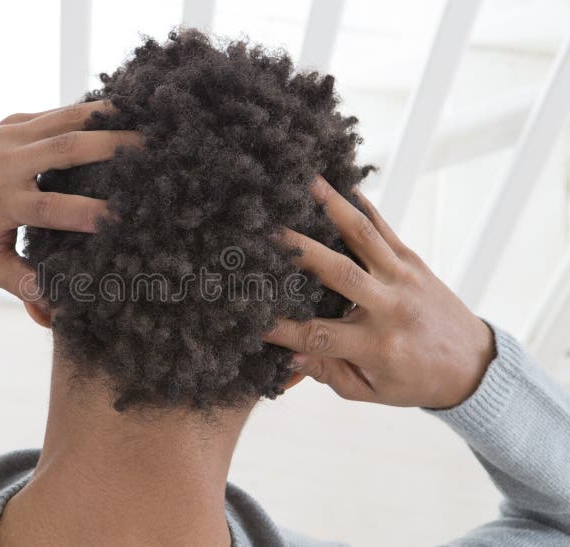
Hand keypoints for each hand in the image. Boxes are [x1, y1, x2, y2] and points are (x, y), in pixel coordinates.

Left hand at [0, 101, 140, 297]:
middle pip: (65, 148)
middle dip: (112, 147)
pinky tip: (119, 113)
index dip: (90, 212)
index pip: (52, 207)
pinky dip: (90, 112)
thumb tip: (56, 313)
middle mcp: (5, 162)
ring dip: (107, 118)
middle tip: (152, 151)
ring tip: (145, 120)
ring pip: (65, 119)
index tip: (126, 217)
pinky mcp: (14, 121)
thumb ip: (22, 284)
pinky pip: (57, 112)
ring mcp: (9, 135)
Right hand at [263, 176, 495, 408]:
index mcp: (377, 346)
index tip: (250, 316)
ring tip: (303, 182)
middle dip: (299, 250)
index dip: (280, 328)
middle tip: (266, 231)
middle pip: (338, 273)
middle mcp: (391, 308)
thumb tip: (287, 356)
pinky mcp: (412, 260)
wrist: (472, 364)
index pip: (318, 335)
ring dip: (331, 206)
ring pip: (362, 237)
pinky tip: (338, 183)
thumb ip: (328, 373)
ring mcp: (403, 278)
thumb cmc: (414, 380)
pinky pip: (383, 227)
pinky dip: (360, 205)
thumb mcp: (369, 390)